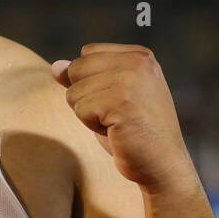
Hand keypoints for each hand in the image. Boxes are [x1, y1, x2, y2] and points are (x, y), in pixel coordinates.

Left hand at [51, 43, 195, 192]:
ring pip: (74, 91)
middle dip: (85, 97)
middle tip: (114, 114)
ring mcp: (130, 79)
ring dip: (88, 114)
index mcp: (139, 55)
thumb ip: (84, 78)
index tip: (117, 101)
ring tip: (116, 123)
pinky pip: (80, 109)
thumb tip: (55, 66)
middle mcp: (137, 61)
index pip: (87, 53)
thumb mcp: (109, 98)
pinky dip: (91, 126)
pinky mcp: (121, 101)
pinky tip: (115, 131)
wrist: (162, 164)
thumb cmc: (134, 133)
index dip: (89, 81)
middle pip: (77, 68)